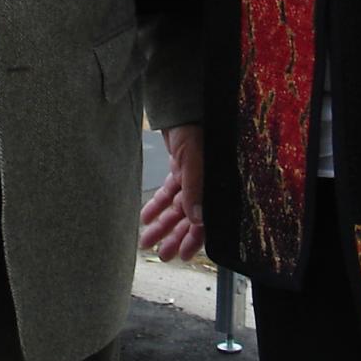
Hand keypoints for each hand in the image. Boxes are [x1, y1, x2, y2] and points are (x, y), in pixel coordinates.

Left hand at [138, 123, 204, 261]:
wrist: (181, 104)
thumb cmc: (194, 128)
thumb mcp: (193, 159)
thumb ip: (194, 188)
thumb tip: (195, 220)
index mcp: (216, 185)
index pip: (207, 220)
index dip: (194, 239)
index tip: (182, 256)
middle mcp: (206, 184)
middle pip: (190, 218)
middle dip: (175, 237)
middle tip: (162, 255)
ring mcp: (192, 176)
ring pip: (177, 208)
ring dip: (163, 224)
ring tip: (147, 241)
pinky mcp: (180, 168)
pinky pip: (168, 192)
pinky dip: (157, 205)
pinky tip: (145, 217)